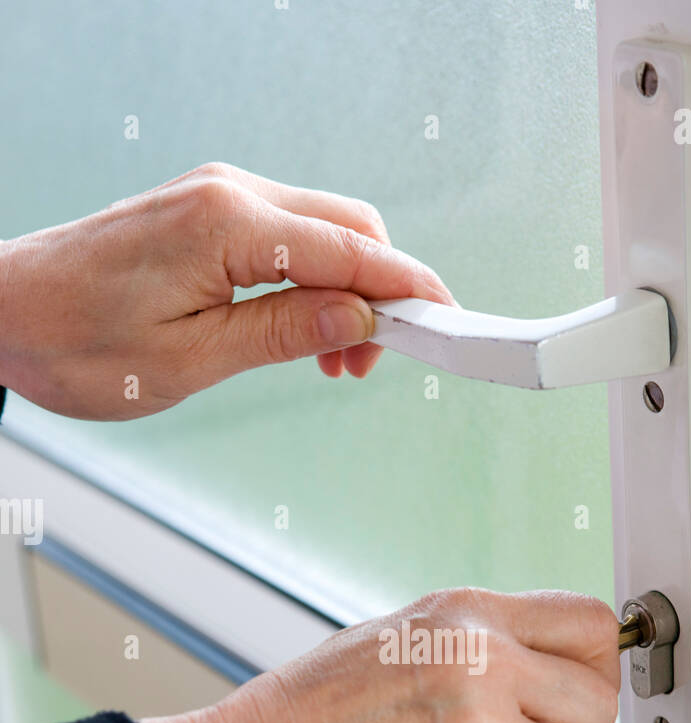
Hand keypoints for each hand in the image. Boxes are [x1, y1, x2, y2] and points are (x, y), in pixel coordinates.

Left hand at [0, 163, 454, 419]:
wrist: (3, 311)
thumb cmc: (77, 343)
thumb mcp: (188, 361)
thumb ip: (281, 331)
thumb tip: (358, 316)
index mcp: (227, 227)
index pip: (352, 252)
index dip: (409, 291)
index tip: (450, 326)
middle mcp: (228, 194)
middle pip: (350, 229)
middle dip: (382, 294)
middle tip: (369, 366)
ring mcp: (217, 196)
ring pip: (324, 231)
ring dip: (348, 290)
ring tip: (333, 359)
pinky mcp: (206, 211)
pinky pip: (287, 234)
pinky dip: (313, 278)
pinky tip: (303, 327)